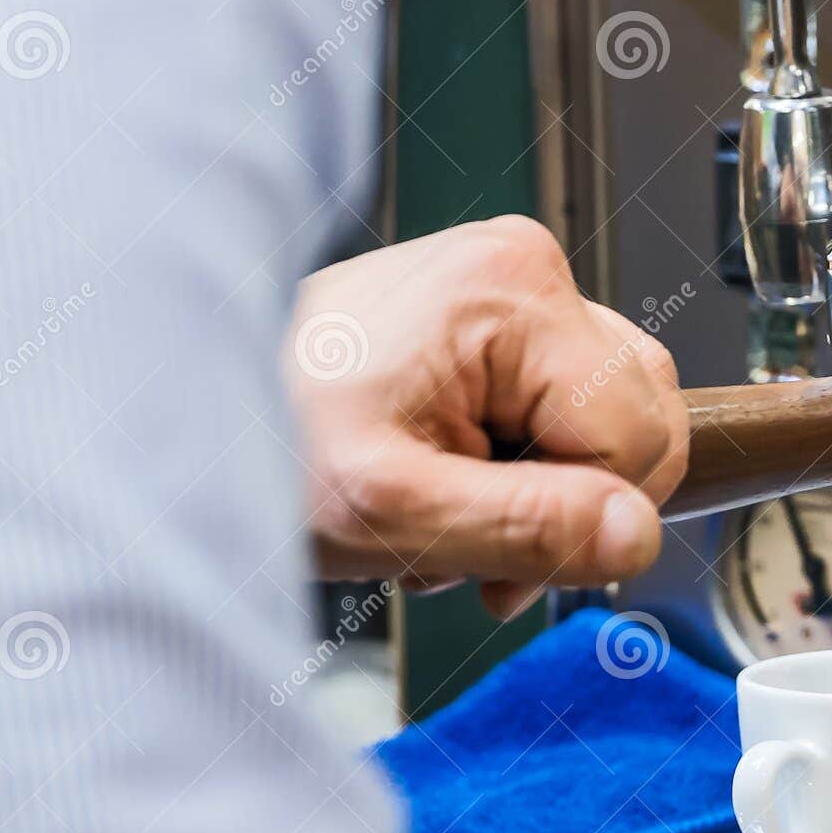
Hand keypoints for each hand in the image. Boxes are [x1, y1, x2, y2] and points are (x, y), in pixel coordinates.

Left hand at [286, 218, 688, 619]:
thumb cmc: (262, 441)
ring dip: (549, 492)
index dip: (582, 520)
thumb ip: (528, 528)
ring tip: (452, 514)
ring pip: (612, 420)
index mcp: (511, 290)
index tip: (502, 564)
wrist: (190, 406)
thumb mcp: (395, 513)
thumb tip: (636, 536)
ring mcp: (512, 286)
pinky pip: (569, 404)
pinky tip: (452, 482)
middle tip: (476, 550)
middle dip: (572, 507)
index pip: (636, 437)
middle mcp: (523, 268)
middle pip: (640, 420)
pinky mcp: (498, 314)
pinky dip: (523, 464)